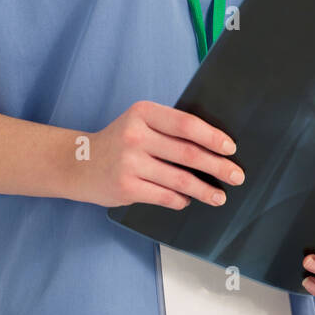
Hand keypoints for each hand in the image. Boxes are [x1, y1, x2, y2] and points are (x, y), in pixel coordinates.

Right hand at [83, 100, 244, 208]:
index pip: (186, 124)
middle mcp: (136, 135)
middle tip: (236, 175)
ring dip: (204, 190)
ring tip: (220, 196)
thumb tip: (213, 145)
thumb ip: (168, 129)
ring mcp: (130, 162)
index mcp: (143, 113)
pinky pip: (164, 196)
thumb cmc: (118, 142)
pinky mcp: (125, 187)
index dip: (212, 136)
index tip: (230, 148)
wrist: (77, 163)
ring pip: (180, 179)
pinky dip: (181, 200)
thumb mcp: (139, 123)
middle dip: (218, 166)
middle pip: (188, 152)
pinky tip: (188, 201)